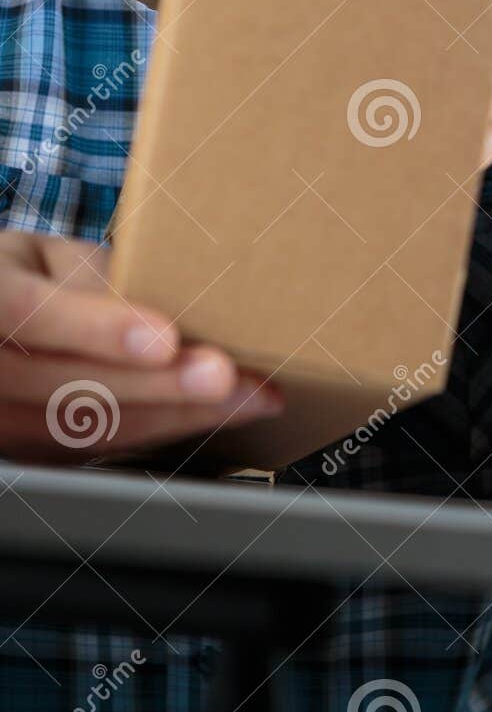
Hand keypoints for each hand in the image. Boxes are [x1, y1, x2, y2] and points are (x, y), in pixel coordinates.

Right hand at [0, 230, 282, 463]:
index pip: (26, 313)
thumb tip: (182, 295)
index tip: (165, 339)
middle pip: (66, 386)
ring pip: (88, 427)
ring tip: (248, 396)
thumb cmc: (28, 277)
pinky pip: (102, 446)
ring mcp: (1, 420)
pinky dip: (167, 427)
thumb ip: (95, 283)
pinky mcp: (30, 451)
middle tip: (225, 375)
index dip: (97, 329)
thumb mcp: (51, 260)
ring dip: (177, 414)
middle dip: (158, 385)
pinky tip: (221, 413)